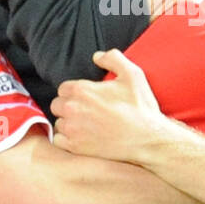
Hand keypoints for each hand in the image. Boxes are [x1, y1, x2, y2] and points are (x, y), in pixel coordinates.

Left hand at [52, 49, 168, 161]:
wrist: (147, 139)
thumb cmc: (140, 107)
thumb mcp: (133, 74)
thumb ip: (113, 59)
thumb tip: (97, 56)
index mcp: (82, 90)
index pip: (64, 88)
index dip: (75, 92)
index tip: (86, 99)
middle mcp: (72, 109)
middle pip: (57, 105)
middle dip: (68, 107)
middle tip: (86, 112)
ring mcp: (72, 129)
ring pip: (59, 123)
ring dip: (68, 124)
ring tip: (85, 126)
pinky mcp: (75, 147)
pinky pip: (59, 141)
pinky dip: (67, 140)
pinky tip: (81, 138)